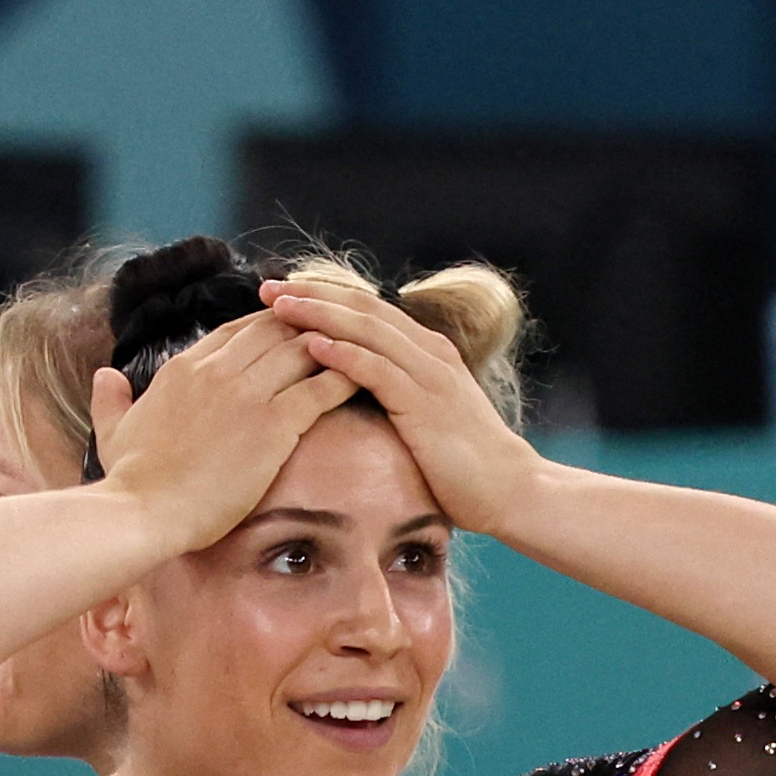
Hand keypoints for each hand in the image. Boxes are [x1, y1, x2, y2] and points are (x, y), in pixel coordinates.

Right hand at [88, 311, 357, 553]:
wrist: (143, 513)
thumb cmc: (130, 482)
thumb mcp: (113, 430)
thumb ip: (110, 399)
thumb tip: (103, 375)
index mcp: (185, 367)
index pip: (238, 329)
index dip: (270, 325)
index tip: (293, 331)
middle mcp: (217, 370)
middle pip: (276, 329)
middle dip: (308, 327)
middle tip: (340, 335)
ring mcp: (246, 394)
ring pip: (302, 349)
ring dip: (332, 347)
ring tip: (360, 352)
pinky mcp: (272, 424)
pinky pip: (320, 388)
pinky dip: (344, 378)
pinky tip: (364, 380)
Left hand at [262, 281, 544, 538]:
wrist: (509, 490)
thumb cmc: (461, 463)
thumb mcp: (421, 417)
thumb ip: (392, 395)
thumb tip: (347, 392)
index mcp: (424, 352)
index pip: (366, 310)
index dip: (322, 295)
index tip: (280, 291)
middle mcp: (428, 353)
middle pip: (362, 308)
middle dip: (312, 293)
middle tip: (266, 285)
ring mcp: (429, 375)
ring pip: (367, 330)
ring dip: (320, 314)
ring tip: (279, 305)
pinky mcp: (426, 405)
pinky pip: (379, 371)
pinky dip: (344, 355)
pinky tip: (311, 345)